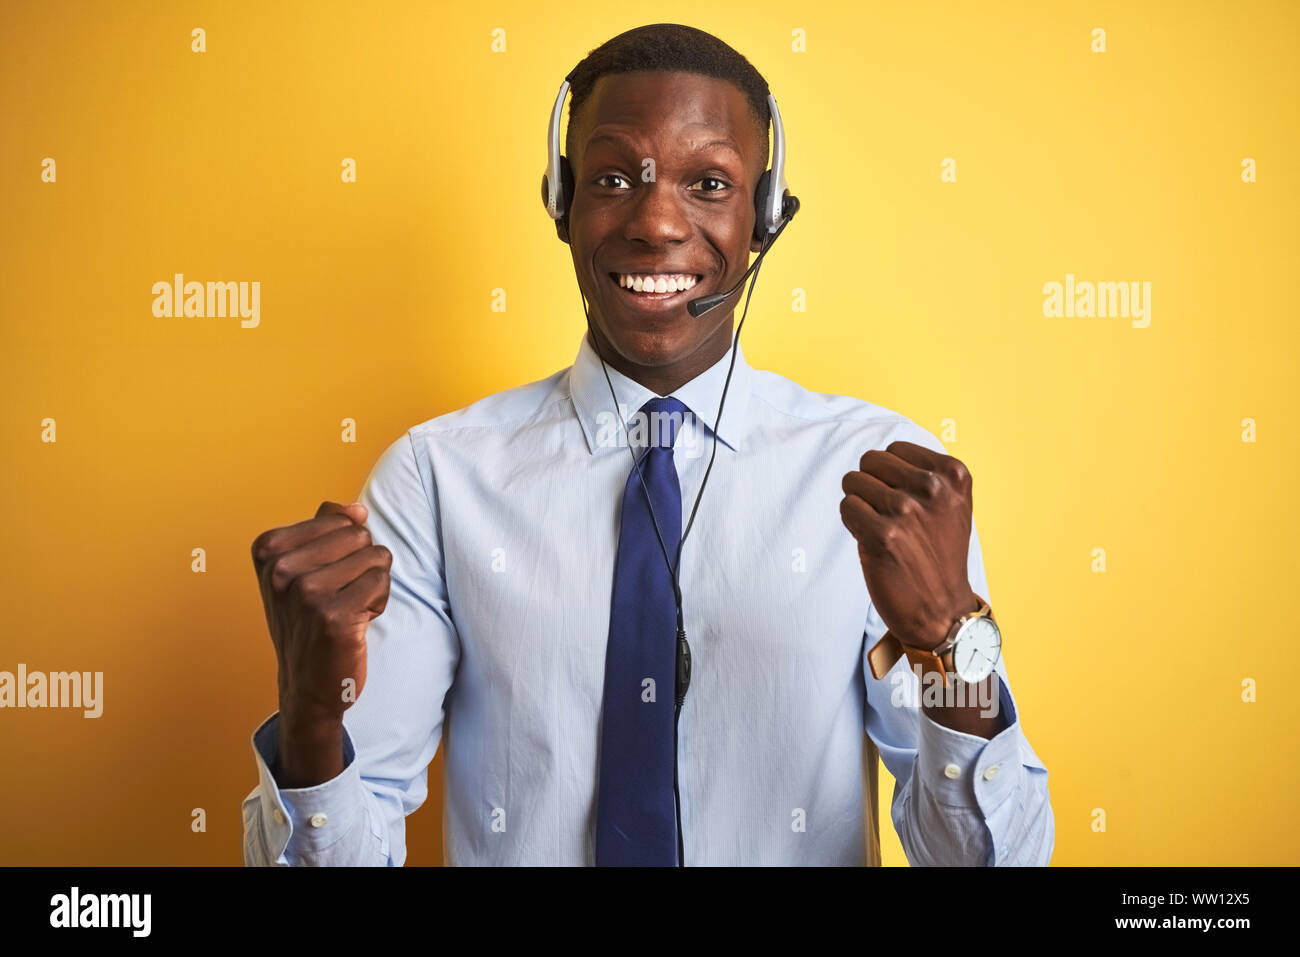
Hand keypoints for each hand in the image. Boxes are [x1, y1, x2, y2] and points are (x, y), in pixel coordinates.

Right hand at [250, 501, 391, 728]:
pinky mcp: (333, 616)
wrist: (307, 685)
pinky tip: (356, 623)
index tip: (324, 579)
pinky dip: (378, 602)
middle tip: (338, 597)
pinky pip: (381, 583)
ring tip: (347, 609)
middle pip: (360, 535)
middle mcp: (281, 569)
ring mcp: (305, 593)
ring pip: (375, 557)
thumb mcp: (303, 568)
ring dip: (372, 585)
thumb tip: (357, 509)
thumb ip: (326, 527)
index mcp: (268, 549)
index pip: (341, 518)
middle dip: (361, 566)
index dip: (346, 549)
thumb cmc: (310, 621)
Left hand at [839, 441, 979, 650]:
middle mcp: (933, 488)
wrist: (943, 609)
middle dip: (870, 484)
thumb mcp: (951, 504)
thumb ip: (925, 473)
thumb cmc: (940, 554)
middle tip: (886, 514)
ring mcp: (907, 510)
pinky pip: (847, 507)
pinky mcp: (882, 535)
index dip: (890, 474)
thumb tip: (880, 455)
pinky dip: (852, 522)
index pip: (895, 449)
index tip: (905, 500)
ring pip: (853, 481)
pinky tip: (872, 541)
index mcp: (954, 474)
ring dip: (860, 504)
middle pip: (871, 460)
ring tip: (882, 528)